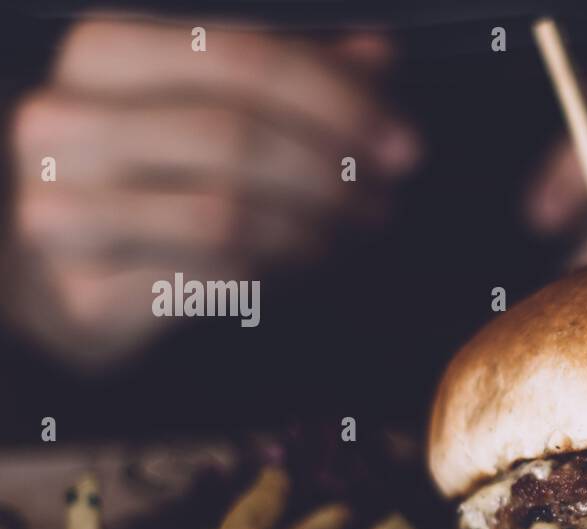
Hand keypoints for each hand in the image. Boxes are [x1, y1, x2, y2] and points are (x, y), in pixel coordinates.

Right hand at [3, 19, 418, 366]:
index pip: (237, 55)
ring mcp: (62, 212)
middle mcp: (61, 124)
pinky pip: (211, 280)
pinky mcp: (86, 293)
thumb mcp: (217, 105)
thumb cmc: (156, 177)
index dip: (336, 98)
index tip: (401, 142)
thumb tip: (380, 52)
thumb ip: (294, 74)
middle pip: (233, 137)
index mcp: (100, 52)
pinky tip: (309, 265)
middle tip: (385, 197)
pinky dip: (279, 273)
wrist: (69, 278)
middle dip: (332, 173)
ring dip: (315, 229)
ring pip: (224, 215)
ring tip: (356, 231)